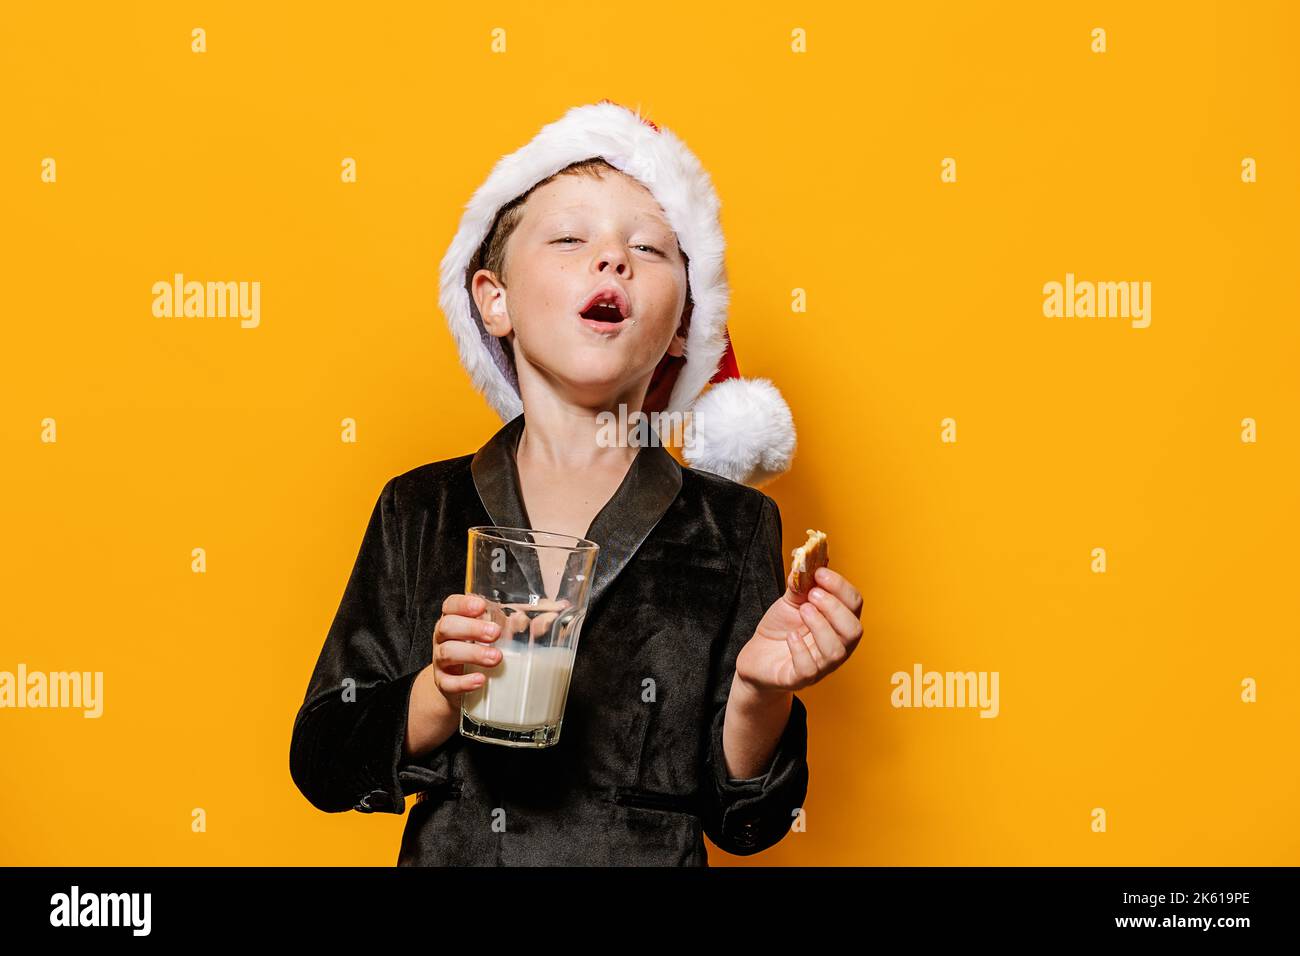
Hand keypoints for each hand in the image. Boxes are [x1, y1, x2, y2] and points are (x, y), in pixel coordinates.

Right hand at [429, 594, 571, 698]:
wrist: (461, 686)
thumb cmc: (483, 650)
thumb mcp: (499, 634)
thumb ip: (522, 622)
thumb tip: (557, 609)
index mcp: (457, 620)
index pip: (450, 605)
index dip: (463, 604)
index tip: (481, 606)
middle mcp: (445, 638)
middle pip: (447, 626)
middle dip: (471, 628)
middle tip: (496, 633)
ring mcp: (442, 662)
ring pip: (446, 653)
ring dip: (472, 653)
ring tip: (496, 658)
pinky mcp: (445, 684)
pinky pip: (448, 683)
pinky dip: (464, 682)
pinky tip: (480, 681)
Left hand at [735, 565, 863, 693]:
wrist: (757, 657)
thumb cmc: (780, 629)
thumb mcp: (791, 601)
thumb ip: (803, 582)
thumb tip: (810, 554)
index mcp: (838, 623)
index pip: (854, 604)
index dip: (840, 586)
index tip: (819, 573)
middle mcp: (836, 646)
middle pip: (854, 630)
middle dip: (834, 608)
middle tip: (812, 594)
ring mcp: (821, 666)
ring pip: (836, 651)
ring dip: (820, 626)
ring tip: (802, 611)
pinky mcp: (800, 679)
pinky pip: (810, 669)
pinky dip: (800, 649)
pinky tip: (790, 636)